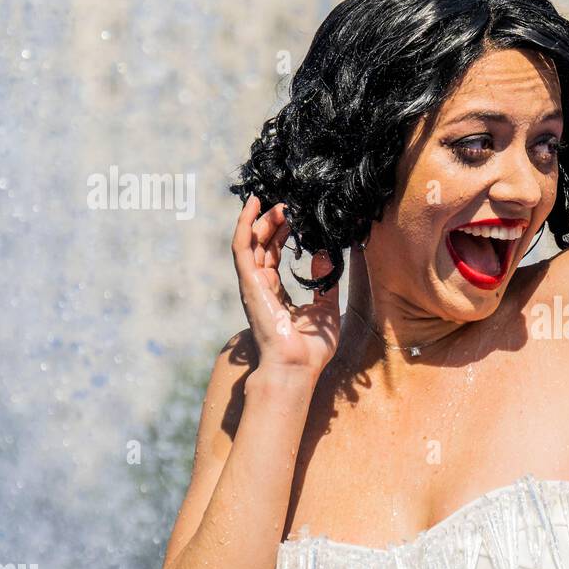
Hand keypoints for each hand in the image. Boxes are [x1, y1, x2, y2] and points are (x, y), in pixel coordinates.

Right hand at [231, 195, 338, 381]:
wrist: (296, 366)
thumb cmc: (311, 348)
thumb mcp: (326, 309)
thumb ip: (325, 281)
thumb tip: (326, 255)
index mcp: (275, 294)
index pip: (273, 257)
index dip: (281, 235)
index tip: (294, 217)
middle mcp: (260, 287)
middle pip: (262, 246)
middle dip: (272, 223)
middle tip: (288, 205)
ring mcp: (252, 284)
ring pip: (251, 242)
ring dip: (261, 219)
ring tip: (277, 202)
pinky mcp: (248, 282)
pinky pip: (242, 247)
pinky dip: (245, 224)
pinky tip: (253, 205)